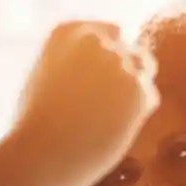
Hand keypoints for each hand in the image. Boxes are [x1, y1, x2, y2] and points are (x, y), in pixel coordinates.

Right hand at [9, 22, 159, 185]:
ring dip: (134, 90)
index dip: (108, 58)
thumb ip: (74, 60)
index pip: (109, 32)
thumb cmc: (35, 126)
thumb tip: (102, 67)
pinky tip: (113, 128)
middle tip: (108, 105)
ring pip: (144, 69)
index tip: (97, 82)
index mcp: (68, 31)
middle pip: (130, 49)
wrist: (41, 154)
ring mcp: (119, 61)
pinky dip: (137, 114)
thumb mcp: (45, 76)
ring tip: (108, 118)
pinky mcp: (138, 89)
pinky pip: (149, 97)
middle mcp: (95, 38)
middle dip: (124, 72)